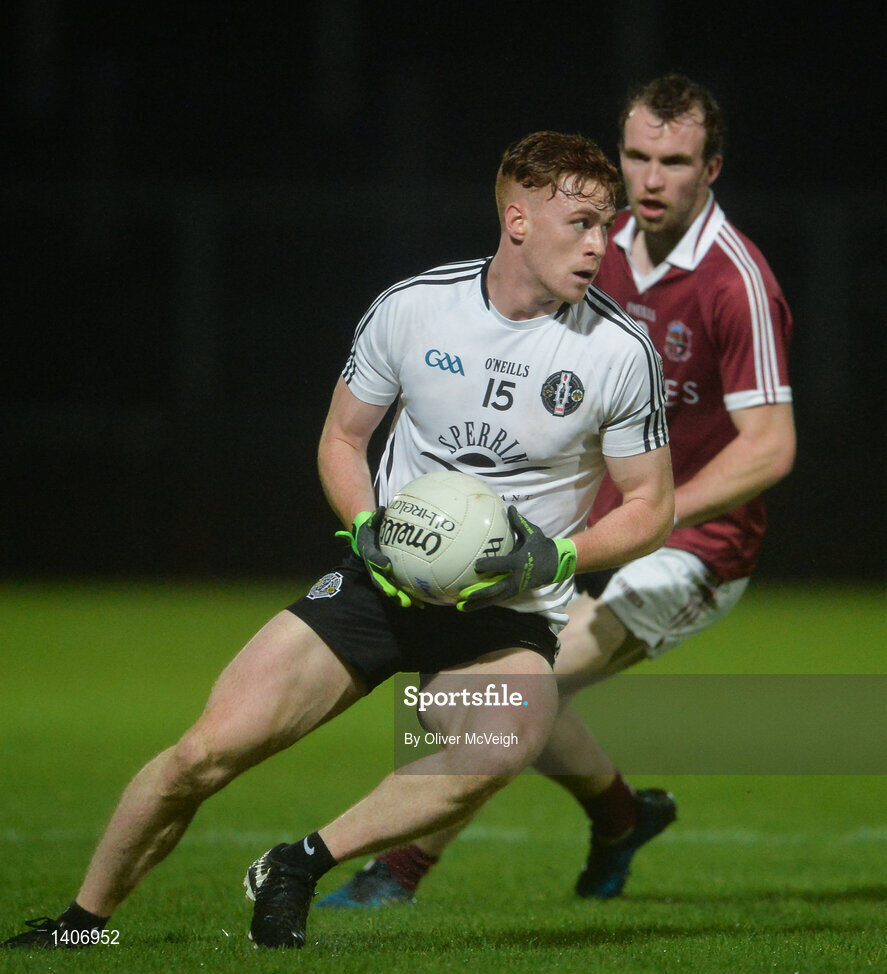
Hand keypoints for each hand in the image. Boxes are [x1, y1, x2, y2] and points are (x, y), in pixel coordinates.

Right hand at [336, 508, 412, 607]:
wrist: (365, 538)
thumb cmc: (370, 528)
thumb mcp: (371, 522)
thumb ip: (375, 518)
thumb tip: (381, 510)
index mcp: (369, 553)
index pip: (373, 559)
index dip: (379, 562)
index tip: (386, 565)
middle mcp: (375, 567)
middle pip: (381, 580)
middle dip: (388, 588)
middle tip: (395, 595)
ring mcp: (383, 574)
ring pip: (391, 588)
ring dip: (400, 597)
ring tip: (411, 605)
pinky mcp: (391, 577)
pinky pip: (401, 587)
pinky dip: (410, 595)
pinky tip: (422, 603)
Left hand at [457, 506, 576, 611]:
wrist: (556, 565)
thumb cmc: (542, 546)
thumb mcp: (534, 533)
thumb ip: (519, 522)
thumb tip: (509, 507)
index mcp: (520, 562)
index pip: (503, 565)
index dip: (490, 566)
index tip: (476, 565)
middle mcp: (516, 578)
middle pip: (496, 589)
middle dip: (479, 593)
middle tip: (463, 595)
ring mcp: (515, 588)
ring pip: (494, 599)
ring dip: (477, 604)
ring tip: (460, 607)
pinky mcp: (514, 593)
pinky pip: (497, 599)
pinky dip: (483, 603)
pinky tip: (468, 605)